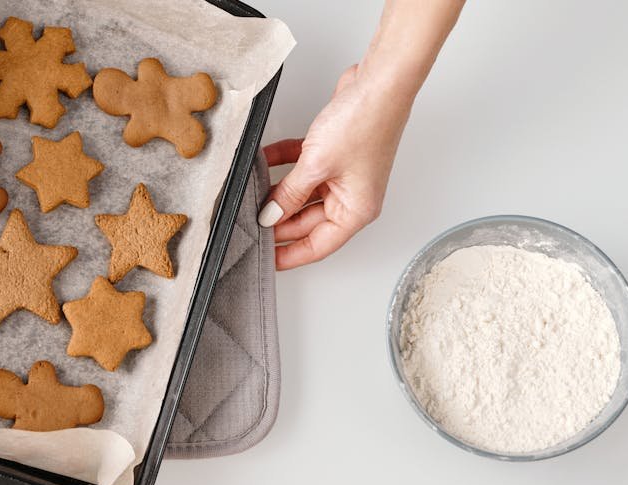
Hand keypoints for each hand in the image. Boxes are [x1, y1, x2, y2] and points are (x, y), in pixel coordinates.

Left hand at [259, 64, 412, 269]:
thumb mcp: (316, 166)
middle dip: (278, 221)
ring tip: (251, 195)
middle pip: (306, 221)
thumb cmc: (365, 122)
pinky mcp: (333, 153)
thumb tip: (270, 215)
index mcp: (356, 210)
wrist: (379, 81)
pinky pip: (302, 168)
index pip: (317, 246)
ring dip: (278, 192)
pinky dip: (283, 165)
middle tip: (248, 222)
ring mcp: (342, 174)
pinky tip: (263, 162)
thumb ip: (289, 194)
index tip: (265, 261)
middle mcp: (352, 196)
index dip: (289, 255)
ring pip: (302, 194)